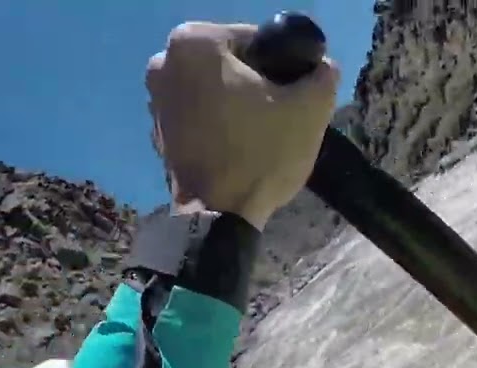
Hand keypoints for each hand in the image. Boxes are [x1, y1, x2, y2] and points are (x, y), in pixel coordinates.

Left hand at [145, 21, 338, 230]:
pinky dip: (217, 128)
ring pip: (212, 92)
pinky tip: (239, 149)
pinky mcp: (157, 137)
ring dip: (235, 106)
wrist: (222, 219)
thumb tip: (321, 69)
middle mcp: (163, 65)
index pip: (254, 39)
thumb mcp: (309, 108)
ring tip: (262, 135)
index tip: (293, 92)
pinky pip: (198, 120)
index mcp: (194, 43)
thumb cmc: (262, 153)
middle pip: (229, 65)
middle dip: (254, 84)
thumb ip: (322, 75)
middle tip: (280, 115)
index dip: (281, 64)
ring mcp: (154, 104)